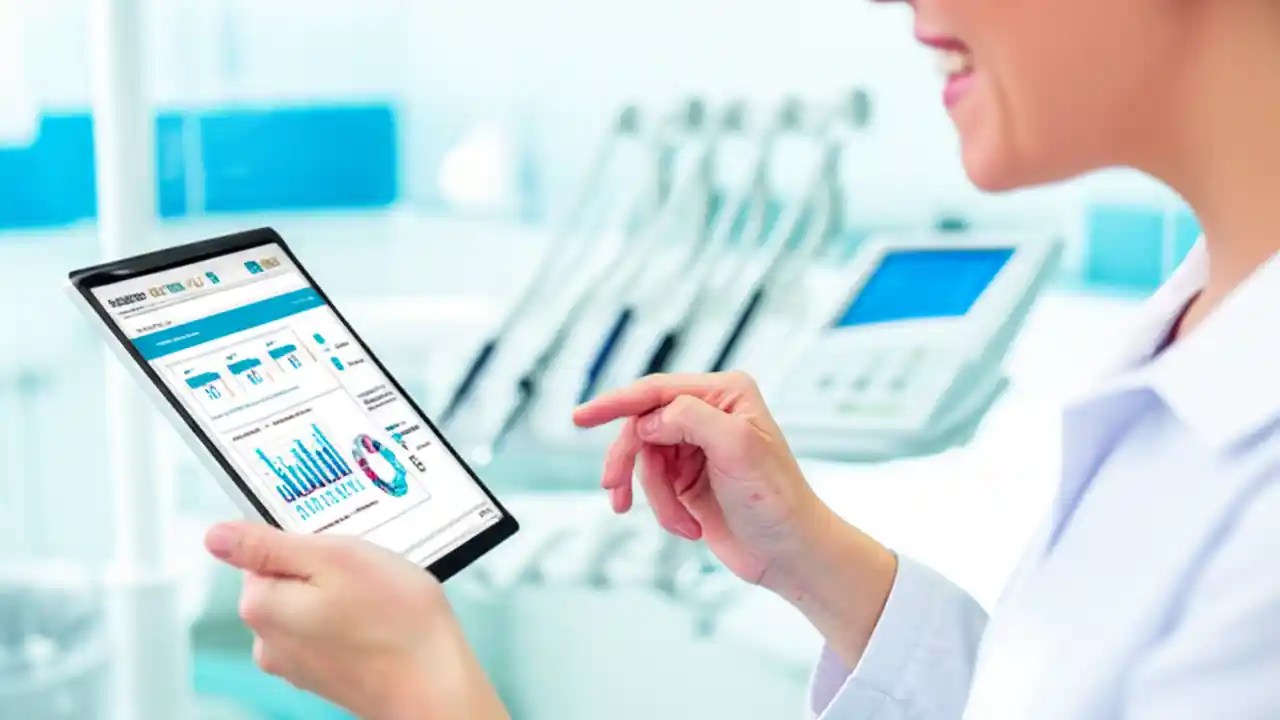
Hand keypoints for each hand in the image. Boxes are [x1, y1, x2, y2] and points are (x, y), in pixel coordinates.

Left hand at [204, 522, 508, 719]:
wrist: (434, 687)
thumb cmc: (395, 621)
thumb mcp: (333, 559)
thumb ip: (269, 546)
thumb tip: (216, 535)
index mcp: (261, 605)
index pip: (264, 550)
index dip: (307, 538)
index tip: (340, 543)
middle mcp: (269, 640)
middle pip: (288, 576)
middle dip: (327, 565)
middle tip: (366, 566)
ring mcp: (297, 662)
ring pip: (313, 603)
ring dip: (344, 592)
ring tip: (380, 595)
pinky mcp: (325, 674)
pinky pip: (332, 628)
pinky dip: (355, 619)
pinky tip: (383, 619)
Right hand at [574, 371, 820, 586]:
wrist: (789, 553)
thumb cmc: (776, 500)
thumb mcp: (738, 448)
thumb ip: (690, 419)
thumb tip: (648, 420)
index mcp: (725, 394)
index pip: (657, 390)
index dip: (616, 403)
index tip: (580, 417)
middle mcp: (709, 414)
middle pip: (643, 427)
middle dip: (631, 461)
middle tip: (612, 488)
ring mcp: (696, 448)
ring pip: (645, 461)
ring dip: (656, 497)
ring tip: (678, 523)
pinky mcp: (688, 479)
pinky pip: (654, 487)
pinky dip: (663, 509)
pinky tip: (683, 527)